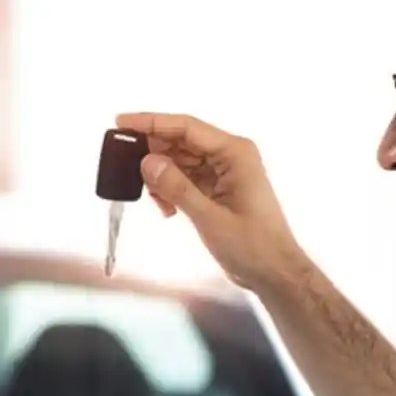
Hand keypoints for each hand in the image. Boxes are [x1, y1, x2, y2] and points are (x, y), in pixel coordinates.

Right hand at [114, 112, 309, 293]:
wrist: (274, 273)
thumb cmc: (253, 246)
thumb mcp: (210, 218)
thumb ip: (177, 188)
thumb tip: (147, 161)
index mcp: (235, 153)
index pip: (186, 127)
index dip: (151, 122)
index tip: (120, 123)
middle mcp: (230, 156)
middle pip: (181, 141)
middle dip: (153, 153)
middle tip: (124, 166)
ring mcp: (225, 172)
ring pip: (181, 161)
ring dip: (161, 177)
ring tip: (155, 199)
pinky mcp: (219, 189)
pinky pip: (186, 179)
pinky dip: (171, 190)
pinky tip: (166, 209)